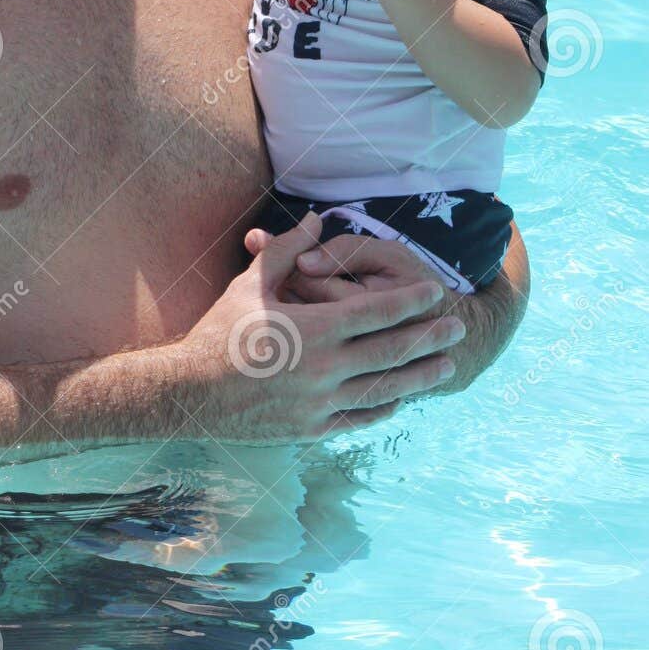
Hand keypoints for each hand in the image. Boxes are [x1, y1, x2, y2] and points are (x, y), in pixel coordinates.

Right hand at [176, 215, 463, 441]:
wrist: (190, 394)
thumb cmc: (219, 331)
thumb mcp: (251, 283)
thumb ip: (290, 250)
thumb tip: (317, 221)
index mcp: (313, 328)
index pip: (377, 312)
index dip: (410, 300)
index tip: (435, 291)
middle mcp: (324, 368)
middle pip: (391, 350)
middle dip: (429, 336)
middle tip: (459, 326)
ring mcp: (321, 403)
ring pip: (384, 388)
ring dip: (420, 375)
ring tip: (447, 365)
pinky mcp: (312, 429)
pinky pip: (360, 417)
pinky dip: (385, 405)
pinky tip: (401, 397)